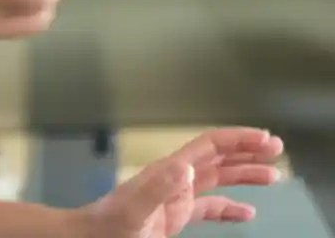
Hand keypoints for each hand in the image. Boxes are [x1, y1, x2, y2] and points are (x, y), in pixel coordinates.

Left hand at [75, 127, 285, 236]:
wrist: (87, 237)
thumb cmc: (108, 226)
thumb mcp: (133, 209)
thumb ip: (157, 188)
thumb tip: (186, 166)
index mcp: (168, 172)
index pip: (208, 147)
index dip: (237, 140)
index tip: (265, 139)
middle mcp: (173, 180)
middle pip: (216, 159)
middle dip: (247, 152)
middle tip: (278, 150)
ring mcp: (174, 197)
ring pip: (216, 180)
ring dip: (243, 176)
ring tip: (274, 177)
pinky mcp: (173, 216)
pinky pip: (207, 208)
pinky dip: (229, 208)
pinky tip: (248, 213)